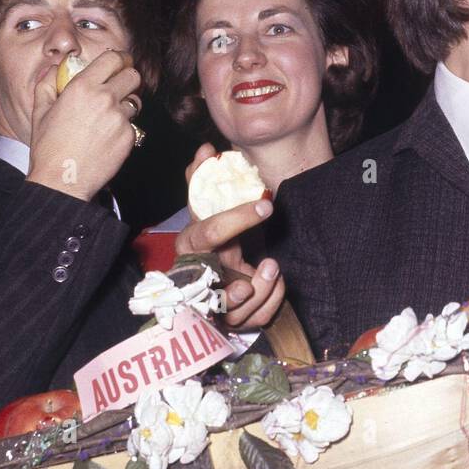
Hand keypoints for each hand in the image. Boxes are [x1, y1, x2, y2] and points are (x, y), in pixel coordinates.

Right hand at [26, 50, 141, 201]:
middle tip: (119, 87)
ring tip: (109, 116)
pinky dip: (123, 127)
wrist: (62, 181)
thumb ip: (47, 83)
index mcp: (83, 87)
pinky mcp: (128, 136)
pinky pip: (132, 124)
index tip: (119, 62)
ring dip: (126, 104)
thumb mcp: (40, 111)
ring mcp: (119, 118)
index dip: (119, 58)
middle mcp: (105, 98)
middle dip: (128, 78)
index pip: (114, 58)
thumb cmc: (48, 147)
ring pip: (135, 101)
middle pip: (133, 75)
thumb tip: (55, 68)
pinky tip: (107, 137)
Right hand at [174, 144, 284, 327]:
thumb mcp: (206, 211)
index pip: (210, 231)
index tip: (266, 204)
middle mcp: (198, 277)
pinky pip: (254, 319)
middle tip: (271, 262)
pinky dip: (270, 302)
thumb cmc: (209, 240)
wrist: (205, 280)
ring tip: (272, 268)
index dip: (237, 218)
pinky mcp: (229, 320)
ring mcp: (213, 303)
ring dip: (261, 291)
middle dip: (246, 275)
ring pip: (237, 308)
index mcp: (192, 244)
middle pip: (220, 283)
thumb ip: (202, 179)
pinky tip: (276, 281)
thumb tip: (206, 148)